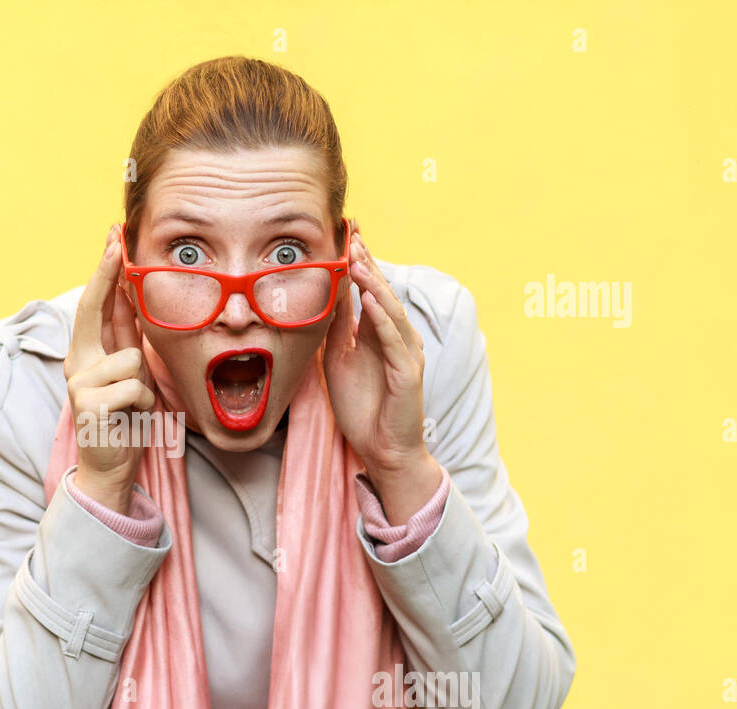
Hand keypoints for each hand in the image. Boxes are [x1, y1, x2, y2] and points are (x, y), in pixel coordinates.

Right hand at [62, 225, 156, 513]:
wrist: (110, 467)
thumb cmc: (123, 420)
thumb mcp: (128, 373)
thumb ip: (125, 338)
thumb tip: (129, 294)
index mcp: (86, 354)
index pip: (94, 305)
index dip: (104, 272)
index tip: (113, 239)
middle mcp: (76, 363)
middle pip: (93, 309)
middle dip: (107, 275)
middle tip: (116, 242)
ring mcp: (79, 383)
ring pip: (130, 359)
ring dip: (143, 383)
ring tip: (134, 405)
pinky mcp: (88, 404)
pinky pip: (134, 387)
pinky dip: (142, 404)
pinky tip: (130, 418)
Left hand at [323, 224, 429, 479]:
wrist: (381, 447)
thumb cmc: (362, 406)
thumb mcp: (339, 358)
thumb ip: (339, 327)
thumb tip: (328, 294)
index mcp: (379, 333)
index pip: (370, 290)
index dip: (359, 263)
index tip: (345, 235)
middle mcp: (396, 337)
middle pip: (382, 292)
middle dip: (366, 263)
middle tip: (353, 234)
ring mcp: (405, 353)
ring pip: (389, 311)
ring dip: (373, 284)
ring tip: (357, 259)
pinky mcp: (408, 372)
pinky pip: (393, 340)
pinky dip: (382, 318)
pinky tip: (371, 299)